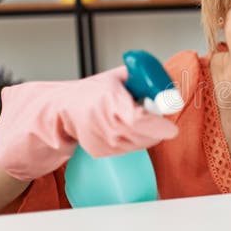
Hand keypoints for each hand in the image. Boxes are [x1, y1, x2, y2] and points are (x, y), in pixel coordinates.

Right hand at [0, 66, 178, 180]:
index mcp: (108, 101)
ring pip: (141, 143)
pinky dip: (137, 140)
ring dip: (149, 133)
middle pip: (144, 135)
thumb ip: (141, 77)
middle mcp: (105, 124)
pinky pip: (132, 149)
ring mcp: (103, 141)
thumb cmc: (90, 92)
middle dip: (157, 127)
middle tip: (158, 118)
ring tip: (137, 118)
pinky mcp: (102, 152)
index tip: (169, 125)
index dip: (157, 124)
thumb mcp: (116, 77)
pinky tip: (127, 129)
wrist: (61, 110)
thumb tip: (165, 81)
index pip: (137, 120)